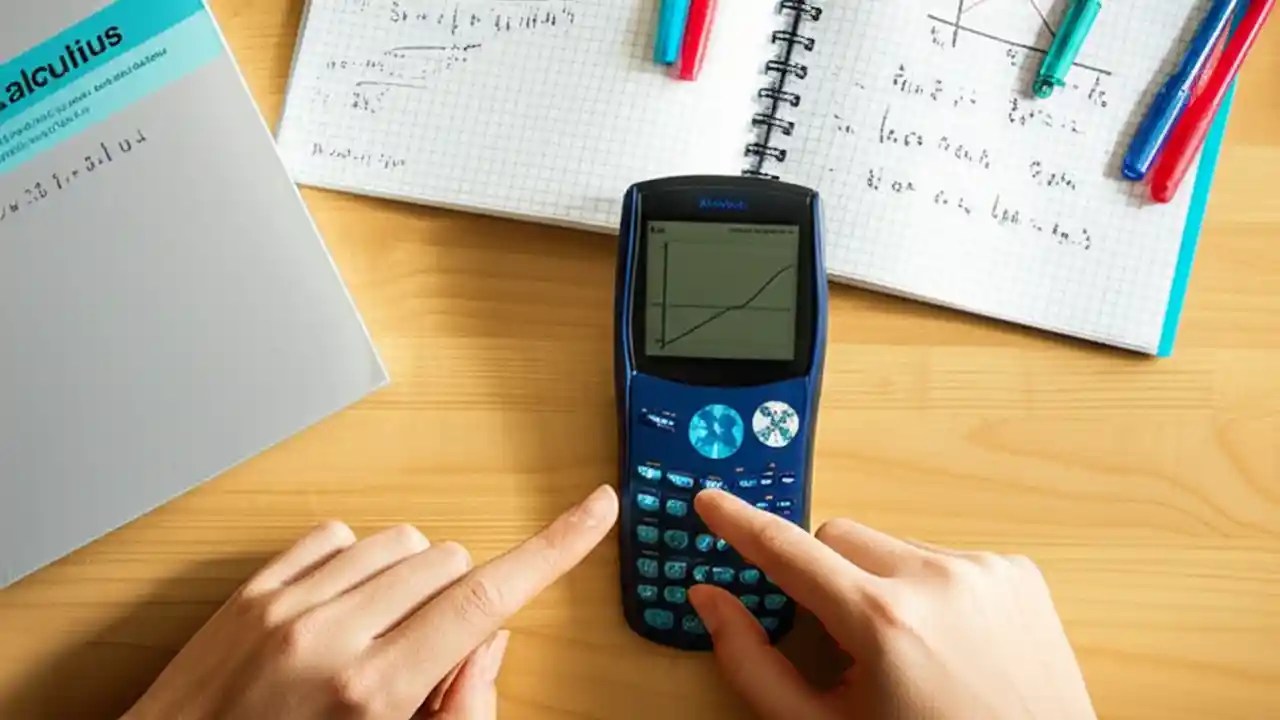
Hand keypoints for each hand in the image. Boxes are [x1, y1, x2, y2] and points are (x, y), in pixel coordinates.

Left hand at [124, 485, 618, 719]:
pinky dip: (356, 563)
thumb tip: (489, 641)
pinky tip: (343, 607)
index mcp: (374, 690)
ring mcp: (285, 605)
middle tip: (429, 652)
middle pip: (448, 562)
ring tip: (381, 635)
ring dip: (409, 579)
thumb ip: (458, 708)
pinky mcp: (251, 591)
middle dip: (459, 597)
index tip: (593, 512)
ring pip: (398, 542)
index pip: (488, 599)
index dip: (554, 550)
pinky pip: (335, 535)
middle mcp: (330, 635)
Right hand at [687, 490, 1095, 719]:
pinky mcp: (1019, 572)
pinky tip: (949, 646)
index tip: (709, 502)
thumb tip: (709, 600)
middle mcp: (938, 579)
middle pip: (839, 538)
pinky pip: (944, 558)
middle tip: (841, 647)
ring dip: (880, 586)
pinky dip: (929, 592)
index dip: (740, 524)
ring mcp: (985, 570)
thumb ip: (753, 663)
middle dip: (824, 579)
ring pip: (892, 547)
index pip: (789, 551)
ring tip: (909, 656)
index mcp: (884, 621)